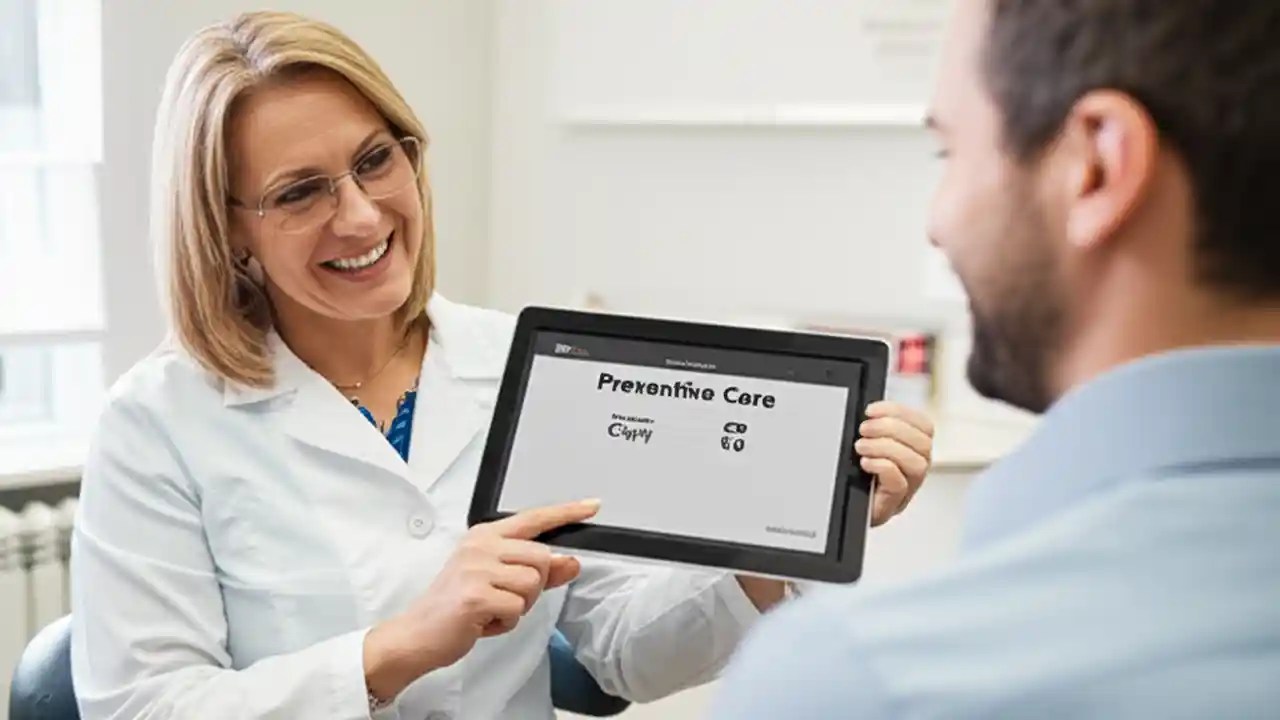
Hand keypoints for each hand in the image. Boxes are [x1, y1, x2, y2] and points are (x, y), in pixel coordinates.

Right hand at [363, 499, 599, 699]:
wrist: (416, 635)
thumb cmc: (454, 607)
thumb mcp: (496, 582)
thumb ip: (535, 571)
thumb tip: (571, 562)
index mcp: (484, 536)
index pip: (533, 518)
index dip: (566, 513)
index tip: (591, 506)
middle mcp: (480, 546)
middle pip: (542, 558)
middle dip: (534, 587)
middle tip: (503, 598)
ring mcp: (477, 569)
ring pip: (533, 584)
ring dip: (519, 607)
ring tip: (491, 610)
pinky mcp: (476, 596)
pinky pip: (518, 610)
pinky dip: (506, 624)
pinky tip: (483, 622)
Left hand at [856, 401, 933, 525]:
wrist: (837, 511)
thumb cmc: (851, 478)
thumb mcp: (863, 447)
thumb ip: (872, 429)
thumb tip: (869, 413)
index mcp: (912, 451)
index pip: (924, 426)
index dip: (900, 412)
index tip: (872, 410)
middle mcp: (914, 472)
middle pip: (923, 444)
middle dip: (891, 428)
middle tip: (864, 428)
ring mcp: (906, 491)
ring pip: (917, 464)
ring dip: (887, 447)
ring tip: (861, 446)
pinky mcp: (891, 505)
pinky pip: (899, 484)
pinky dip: (882, 467)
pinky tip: (865, 463)